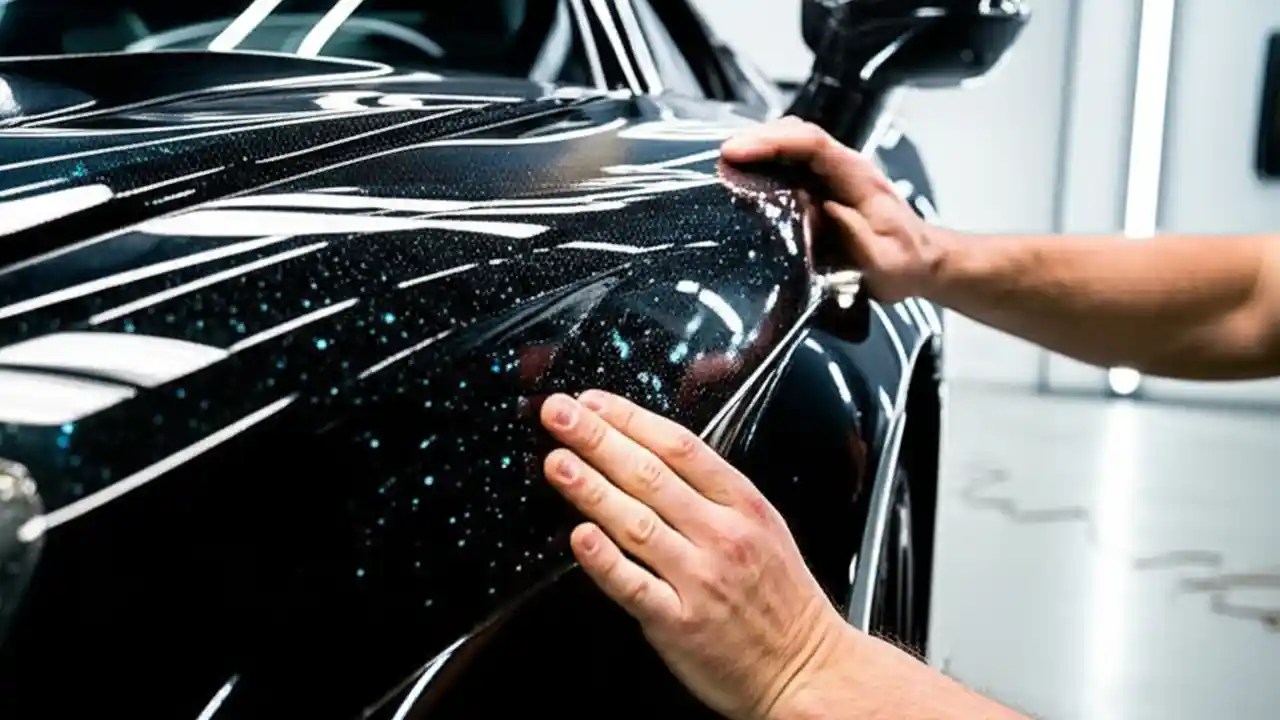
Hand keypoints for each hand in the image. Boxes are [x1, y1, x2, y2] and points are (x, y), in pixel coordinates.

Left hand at [538, 390, 857, 719]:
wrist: (807, 671)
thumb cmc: (783, 602)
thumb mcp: (765, 527)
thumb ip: (714, 494)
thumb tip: (653, 458)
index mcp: (743, 504)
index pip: (679, 446)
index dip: (630, 419)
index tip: (594, 402)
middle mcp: (721, 535)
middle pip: (650, 475)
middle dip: (598, 438)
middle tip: (559, 414)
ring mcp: (699, 578)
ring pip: (635, 522)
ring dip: (590, 488)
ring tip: (557, 462)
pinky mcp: (678, 622)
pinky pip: (633, 585)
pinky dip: (605, 559)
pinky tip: (580, 536)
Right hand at [720, 116, 951, 302]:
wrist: (921, 265)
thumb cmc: (904, 264)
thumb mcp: (886, 262)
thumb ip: (858, 237)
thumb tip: (822, 210)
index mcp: (858, 177)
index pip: (811, 143)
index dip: (772, 142)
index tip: (737, 151)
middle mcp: (842, 167)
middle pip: (795, 134)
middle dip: (757, 139)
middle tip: (722, 156)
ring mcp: (830, 176)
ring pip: (789, 145)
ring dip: (757, 148)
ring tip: (725, 163)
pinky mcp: (820, 189)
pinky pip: (788, 166)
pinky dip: (763, 165)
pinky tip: (743, 177)